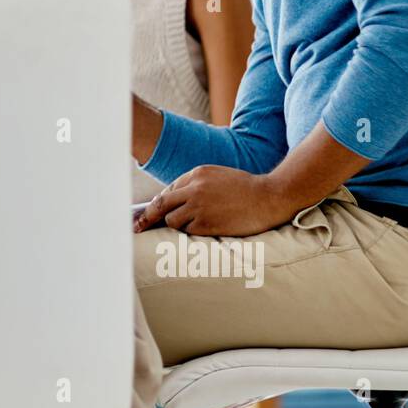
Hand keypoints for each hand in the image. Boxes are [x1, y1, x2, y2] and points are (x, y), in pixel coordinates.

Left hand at [133, 165, 297, 237]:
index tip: (147, 214)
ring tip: (196, 226)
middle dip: (148, 217)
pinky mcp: (205, 224)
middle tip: (138, 228)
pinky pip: (188, 232)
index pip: (168, 191)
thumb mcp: (218, 176)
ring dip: (178, 226)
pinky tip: (206, 230)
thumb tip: (173, 199)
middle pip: (160, 205)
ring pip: (172, 221)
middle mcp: (193, 189)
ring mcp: (198, 207)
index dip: (157, 204)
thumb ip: (196, 184)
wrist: (269, 197)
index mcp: (196, 173)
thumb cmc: (245, 188)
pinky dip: (192, 233)